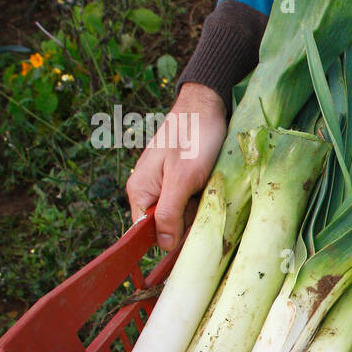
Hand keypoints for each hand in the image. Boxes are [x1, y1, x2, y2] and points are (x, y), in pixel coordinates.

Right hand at [126, 83, 227, 249]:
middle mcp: (150, 191)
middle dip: (187, 223)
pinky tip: (211, 185)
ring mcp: (167, 186)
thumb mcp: (182, 179)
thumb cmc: (193, 138)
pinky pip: (193, 201)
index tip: (189, 237)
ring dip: (199, 210)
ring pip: (183, 214)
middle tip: (202, 201)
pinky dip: (204, 198)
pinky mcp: (183, 181)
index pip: (145, 233)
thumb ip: (170, 212)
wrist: (206, 106)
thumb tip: (164, 245)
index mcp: (140, 191)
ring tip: (208, 188)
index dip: (167, 239)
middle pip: (167, 226)